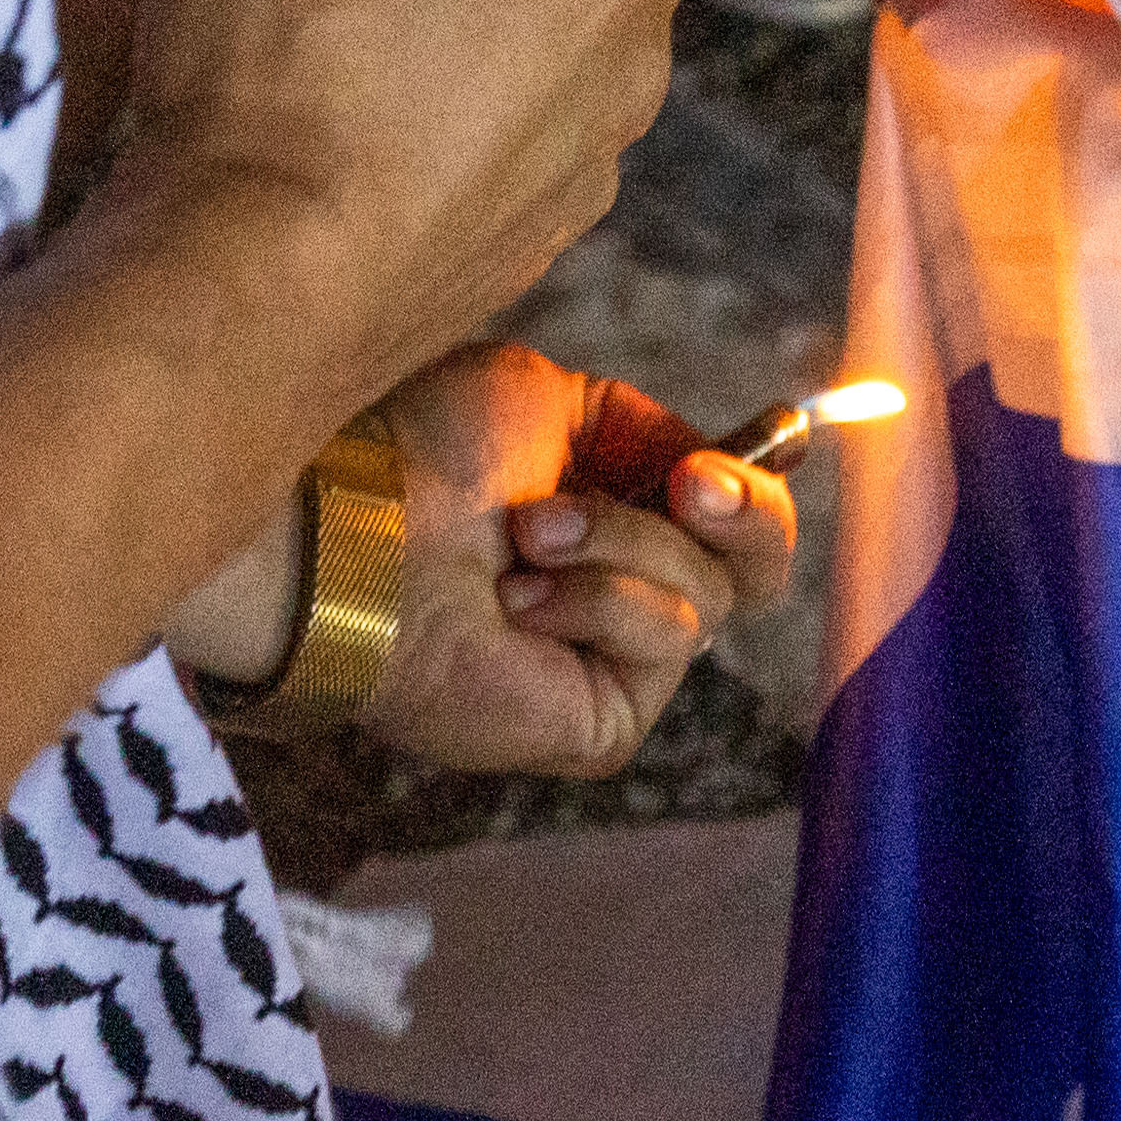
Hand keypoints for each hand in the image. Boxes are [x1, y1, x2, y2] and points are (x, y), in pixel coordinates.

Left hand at [357, 344, 794, 777]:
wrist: (362, 531)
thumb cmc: (426, 454)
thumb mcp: (547, 397)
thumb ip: (640, 426)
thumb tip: (710, 466)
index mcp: (605, 524)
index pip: (730, 520)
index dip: (749, 485)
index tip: (707, 462)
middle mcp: (613, 598)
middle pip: (758, 570)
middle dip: (747, 513)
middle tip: (690, 487)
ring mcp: (609, 667)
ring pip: (709, 596)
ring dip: (619, 542)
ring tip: (524, 539)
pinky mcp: (603, 723)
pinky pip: (667, 641)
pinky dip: (599, 601)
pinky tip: (516, 605)